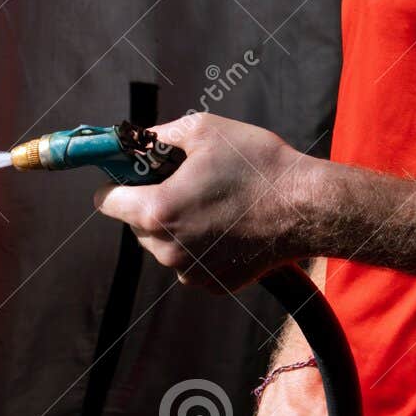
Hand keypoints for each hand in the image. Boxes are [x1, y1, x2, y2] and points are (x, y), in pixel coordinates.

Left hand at [93, 113, 320, 288]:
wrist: (309, 207)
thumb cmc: (258, 165)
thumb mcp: (204, 130)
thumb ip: (158, 136)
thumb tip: (137, 141)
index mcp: (155, 211)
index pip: (106, 202)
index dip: (116, 184)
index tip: (131, 176)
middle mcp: (165, 249)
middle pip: (136, 225)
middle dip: (151, 204)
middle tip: (185, 185)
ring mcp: (189, 272)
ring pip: (164, 245)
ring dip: (177, 226)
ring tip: (212, 204)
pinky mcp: (212, 285)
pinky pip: (191, 263)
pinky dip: (201, 246)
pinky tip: (228, 227)